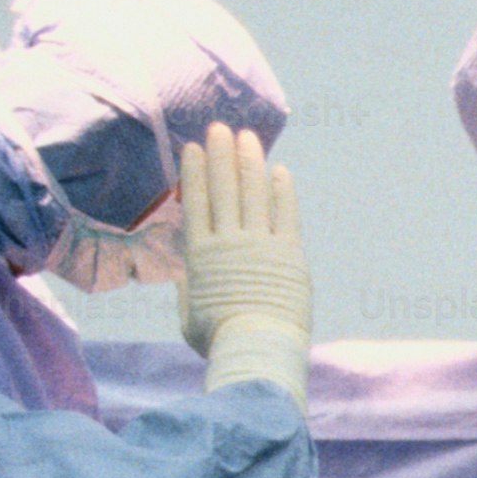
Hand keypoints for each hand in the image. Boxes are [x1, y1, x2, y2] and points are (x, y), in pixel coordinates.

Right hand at [175, 121, 310, 368]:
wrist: (256, 349)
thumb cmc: (220, 340)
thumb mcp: (190, 314)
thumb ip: (189, 289)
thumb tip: (187, 276)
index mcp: (200, 256)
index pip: (195, 203)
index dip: (194, 173)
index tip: (193, 148)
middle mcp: (228, 242)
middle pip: (223, 189)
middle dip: (220, 155)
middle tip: (219, 128)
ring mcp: (260, 245)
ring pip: (253, 193)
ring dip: (249, 162)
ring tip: (246, 137)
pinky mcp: (289, 254)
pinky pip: (285, 214)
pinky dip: (282, 191)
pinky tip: (279, 170)